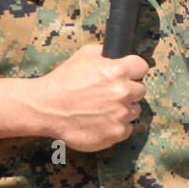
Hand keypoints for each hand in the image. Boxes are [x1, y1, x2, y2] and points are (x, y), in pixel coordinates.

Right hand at [26, 44, 148, 151]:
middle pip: (141, 90)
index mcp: (118, 71)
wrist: (46, 108)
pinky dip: (117, 125)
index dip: (134, 70)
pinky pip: (127, 128)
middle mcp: (123, 92)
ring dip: (124, 108)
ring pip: (135, 110)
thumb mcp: (84, 55)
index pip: (142, 67)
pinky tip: (102, 121)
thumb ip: (106, 53)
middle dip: (129, 90)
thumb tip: (118, 55)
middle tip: (110, 93)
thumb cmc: (64, 80)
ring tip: (103, 108)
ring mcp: (121, 114)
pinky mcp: (116, 133)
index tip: (127, 74)